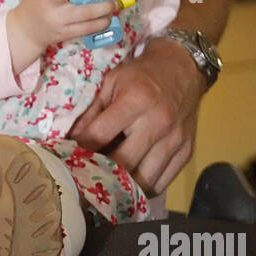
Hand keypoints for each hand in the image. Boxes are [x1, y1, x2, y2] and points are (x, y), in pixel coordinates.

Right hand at [8, 0, 116, 71]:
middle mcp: (48, 1)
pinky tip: (108, 18)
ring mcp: (57, 19)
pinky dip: (101, 23)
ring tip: (114, 3)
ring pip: (84, 13)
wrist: (26, 31)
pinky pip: (87, 28)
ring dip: (103, 8)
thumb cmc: (39, 2)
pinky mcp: (65, 32)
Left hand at [69, 38, 204, 193]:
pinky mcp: (186, 152)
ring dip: (124, 186)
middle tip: (86, 177)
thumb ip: (91, 112)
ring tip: (108, 184)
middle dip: (102, 173)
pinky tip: (130, 183)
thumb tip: (71, 140)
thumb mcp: (111, 82)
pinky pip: (162, 182)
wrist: (182, 68)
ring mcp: (175, 140)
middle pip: (124, 163)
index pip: (100, 136)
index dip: (81, 149)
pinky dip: (144, 187)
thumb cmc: (141, 75)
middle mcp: (157, 123)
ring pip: (144, 180)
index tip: (69, 157)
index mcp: (135, 101)